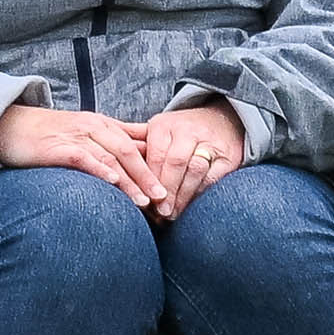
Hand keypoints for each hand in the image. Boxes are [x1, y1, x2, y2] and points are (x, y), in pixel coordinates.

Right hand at [0, 100, 154, 196]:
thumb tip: (143, 152)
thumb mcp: (85, 132)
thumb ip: (112, 140)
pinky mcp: (58, 147)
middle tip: (166, 200)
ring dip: (131, 180)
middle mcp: (94, 127)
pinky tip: (112, 183)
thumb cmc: (49, 134)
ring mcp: (77, 135)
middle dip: (150, 177)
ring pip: (111, 157)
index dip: (156, 166)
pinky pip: (84, 157)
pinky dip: (100, 169)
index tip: (172, 188)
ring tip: (146, 201)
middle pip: (130, 152)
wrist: (10, 125)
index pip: (137, 144)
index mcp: (104, 124)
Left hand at [126, 97, 248, 220]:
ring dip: (182, 196)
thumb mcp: (159, 131)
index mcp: (166, 125)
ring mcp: (210, 143)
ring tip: (171, 214)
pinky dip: (200, 194)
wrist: (224, 120)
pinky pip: (213, 178)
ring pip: (194, 170)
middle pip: (175, 163)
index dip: (148, 180)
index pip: (155, 155)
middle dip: (166, 191)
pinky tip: (191, 207)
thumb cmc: (183, 131)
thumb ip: (135, 144)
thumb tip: (106, 157)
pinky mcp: (228, 156)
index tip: (142, 200)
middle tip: (158, 214)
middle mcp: (188, 131)